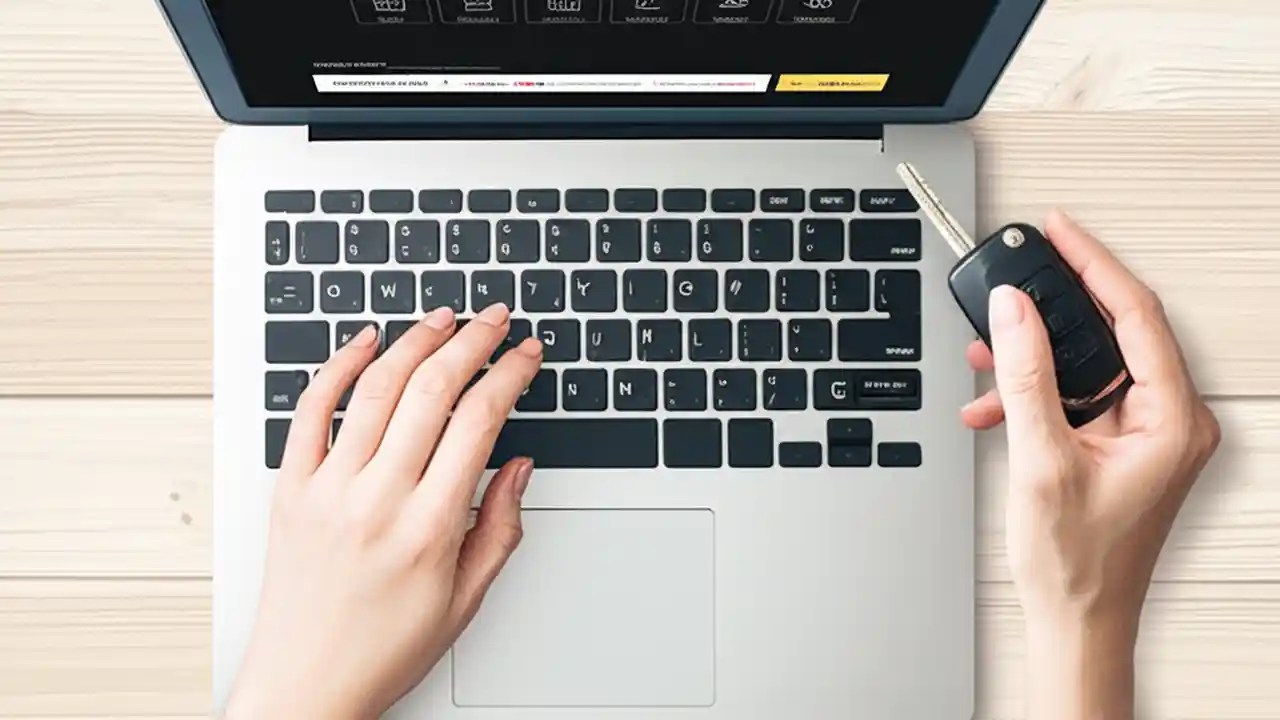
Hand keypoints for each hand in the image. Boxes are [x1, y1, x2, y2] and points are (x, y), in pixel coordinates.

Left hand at [225, 303, 541, 719]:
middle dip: (472, 341)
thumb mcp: (465, 599)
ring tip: (442, 319)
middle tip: (494, 320)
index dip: (509, 374)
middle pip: (433, 390)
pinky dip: (338, 365)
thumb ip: (499, 527)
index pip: (480, 421)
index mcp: (428, 528)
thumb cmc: (383, 650)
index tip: (525, 354)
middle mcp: (377, 500)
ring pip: (376, 387)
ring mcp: (327, 489)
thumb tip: (519, 466)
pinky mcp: (290, 488)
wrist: (304, 687)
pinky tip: (365, 341)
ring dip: (415, 340)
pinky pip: (310, 409)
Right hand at [960, 210, 1219, 719]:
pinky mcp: (1117, 445)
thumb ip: (1026, 375)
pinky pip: (1075, 396)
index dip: (1092, 264)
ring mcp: (1144, 433)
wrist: (1076, 623)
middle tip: (1014, 278)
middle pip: (1111, 331)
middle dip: (1051, 311)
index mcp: (1173, 419)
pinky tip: (994, 406)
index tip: (1057, 231)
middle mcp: (1168, 420)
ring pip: (1086, 363)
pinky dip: (1032, 395)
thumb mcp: (1040, 459)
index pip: (1135, 314)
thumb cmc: (1077, 565)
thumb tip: (1015, 309)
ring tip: (987, 356)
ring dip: (1032, 357)